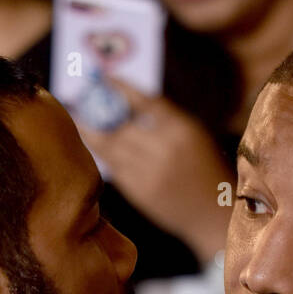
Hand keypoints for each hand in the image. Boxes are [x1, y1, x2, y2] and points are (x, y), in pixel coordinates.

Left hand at [77, 77, 232, 264]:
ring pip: (110, 147)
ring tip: (78, 120)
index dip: (122, 88)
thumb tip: (127, 102)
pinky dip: (103, 154)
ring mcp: (150, 173)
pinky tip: (96, 146)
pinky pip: (113, 168)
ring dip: (91, 132)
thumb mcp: (195, 137)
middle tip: (80, 100)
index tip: (105, 78)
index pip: (145, 101)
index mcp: (182, 130)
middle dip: (97, 111)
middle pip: (120, 124)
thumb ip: (166, 120)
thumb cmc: (206, 171)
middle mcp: (164, 149)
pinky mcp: (139, 192)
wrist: (214, 215)